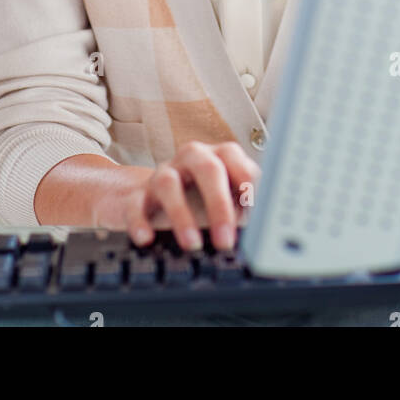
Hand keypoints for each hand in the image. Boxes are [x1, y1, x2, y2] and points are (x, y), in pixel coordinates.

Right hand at [117, 140, 259, 252]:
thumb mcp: (227, 199)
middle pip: (207, 169)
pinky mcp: (137, 194)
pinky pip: (135, 203)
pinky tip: (146, 239)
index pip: (234, 157)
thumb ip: (245, 206)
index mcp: (217, 156)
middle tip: (226, 240)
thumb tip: (263, 226)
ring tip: (192, 244)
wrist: (151, 198)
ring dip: (181, 215)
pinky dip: (140, 222)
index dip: (246, 181)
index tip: (255, 209)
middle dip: (219, 204)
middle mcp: (190, 158)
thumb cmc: (200, 199)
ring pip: (169, 183)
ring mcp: (162, 174)